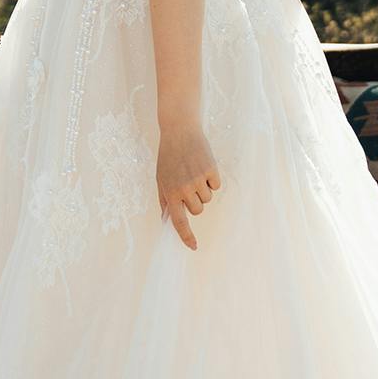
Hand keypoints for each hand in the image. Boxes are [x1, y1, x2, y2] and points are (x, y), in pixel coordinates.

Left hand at [157, 123, 221, 249]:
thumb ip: (164, 201)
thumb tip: (167, 221)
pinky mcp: (211, 170)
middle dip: (195, 201)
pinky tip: (203, 166)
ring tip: (194, 172)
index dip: (186, 236)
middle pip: (198, 210)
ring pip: (208, 199)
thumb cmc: (168, 157)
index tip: (193, 246)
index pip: (179, 221)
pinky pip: (216, 185)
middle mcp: (184, 189)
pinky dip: (212, 179)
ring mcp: (198, 180)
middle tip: (188, 184)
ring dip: (203, 190)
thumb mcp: (161, 179)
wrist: (180, 131)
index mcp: (170, 193)